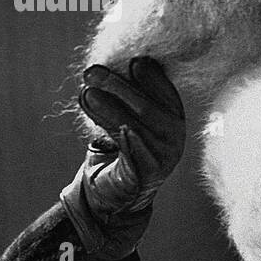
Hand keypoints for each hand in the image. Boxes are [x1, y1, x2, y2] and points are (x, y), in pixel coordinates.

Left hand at [58, 57, 184, 259]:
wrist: (114, 199)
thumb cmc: (119, 150)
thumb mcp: (125, 119)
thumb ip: (124, 97)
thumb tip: (107, 66)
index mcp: (174, 120)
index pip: (167, 93)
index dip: (152, 77)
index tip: (133, 61)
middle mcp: (174, 139)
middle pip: (148, 108)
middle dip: (118, 87)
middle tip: (92, 71)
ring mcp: (162, 158)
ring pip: (133, 125)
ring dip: (106, 105)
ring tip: (86, 90)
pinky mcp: (144, 174)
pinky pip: (126, 147)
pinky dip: (108, 125)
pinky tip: (92, 109)